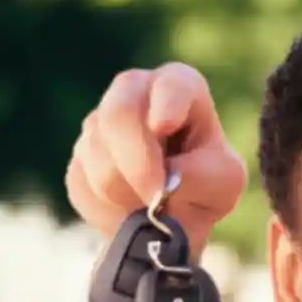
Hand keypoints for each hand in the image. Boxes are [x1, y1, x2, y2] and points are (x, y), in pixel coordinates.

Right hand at [66, 62, 246, 259]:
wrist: (173, 218)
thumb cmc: (207, 186)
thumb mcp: (223, 183)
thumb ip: (201, 176)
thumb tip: (164, 180)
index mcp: (180, 87)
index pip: (173, 83)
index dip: (167, 103)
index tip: (164, 126)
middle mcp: (135, 92)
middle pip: (119, 112)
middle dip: (137, 161)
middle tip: (156, 195)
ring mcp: (100, 122)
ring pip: (99, 154)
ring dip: (129, 191)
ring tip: (154, 204)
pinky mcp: (78, 156)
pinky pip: (83, 181)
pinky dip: (110, 205)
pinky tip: (130, 207)